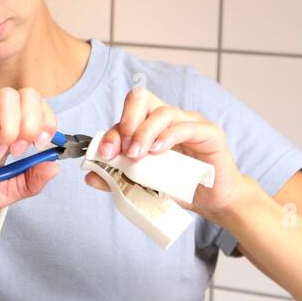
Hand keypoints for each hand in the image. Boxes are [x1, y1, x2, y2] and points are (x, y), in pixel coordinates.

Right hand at [0, 87, 60, 214]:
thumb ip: (26, 185)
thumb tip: (53, 167)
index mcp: (9, 135)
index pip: (40, 110)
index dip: (48, 123)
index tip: (40, 146)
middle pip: (31, 96)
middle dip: (32, 124)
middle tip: (17, 150)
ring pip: (10, 96)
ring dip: (10, 128)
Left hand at [83, 85, 252, 220]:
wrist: (212, 201)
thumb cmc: (178, 187)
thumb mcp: (143, 185)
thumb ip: (117, 178)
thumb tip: (90, 176)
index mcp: (151, 125)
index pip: (126, 115)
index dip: (112, 131)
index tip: (104, 153)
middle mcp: (169, 118)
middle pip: (142, 99)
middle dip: (126, 122)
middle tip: (121, 150)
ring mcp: (190, 122)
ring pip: (163, 112)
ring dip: (145, 132)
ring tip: (136, 155)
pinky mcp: (209, 132)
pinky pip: (186, 127)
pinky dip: (168, 137)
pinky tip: (158, 151)